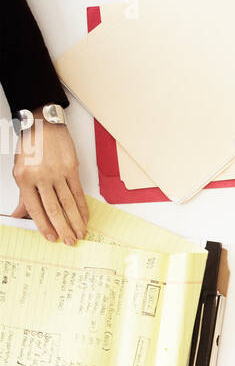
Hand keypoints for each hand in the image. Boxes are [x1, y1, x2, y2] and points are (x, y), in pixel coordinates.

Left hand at [12, 110, 87, 244]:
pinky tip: (84, 216)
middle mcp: (40, 176)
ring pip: (67, 203)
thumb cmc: (31, 146)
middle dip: (62, 228)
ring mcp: (57, 172)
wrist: (43, 124)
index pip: (35, 208)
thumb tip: (19, 214)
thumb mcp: (20, 170)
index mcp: (24, 179)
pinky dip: (82, 206)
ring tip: (80, 233)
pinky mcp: (71, 168)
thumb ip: (22, 195)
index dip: (43, 225)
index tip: (51, 237)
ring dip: (75, 221)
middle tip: (69, 241)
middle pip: (53, 209)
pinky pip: (77, 192)